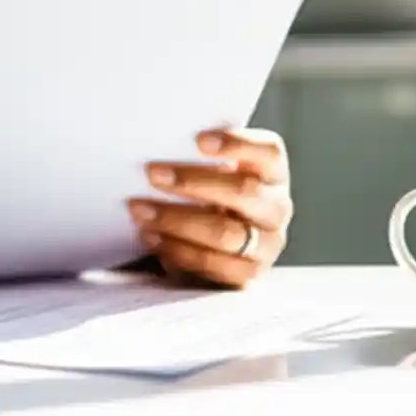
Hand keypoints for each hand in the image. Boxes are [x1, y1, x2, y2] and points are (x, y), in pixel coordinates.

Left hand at [127, 127, 292, 288]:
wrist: (206, 244)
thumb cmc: (205, 195)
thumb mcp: (208, 172)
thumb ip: (196, 158)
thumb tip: (154, 145)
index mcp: (272, 173)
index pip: (269, 153)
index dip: (238, 144)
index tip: (199, 140)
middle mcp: (276, 207)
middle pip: (243, 191)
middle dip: (193, 182)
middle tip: (153, 174)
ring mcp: (267, 244)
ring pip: (225, 232)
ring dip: (176, 220)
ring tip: (140, 210)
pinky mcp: (247, 274)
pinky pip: (212, 263)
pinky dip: (176, 249)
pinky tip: (150, 236)